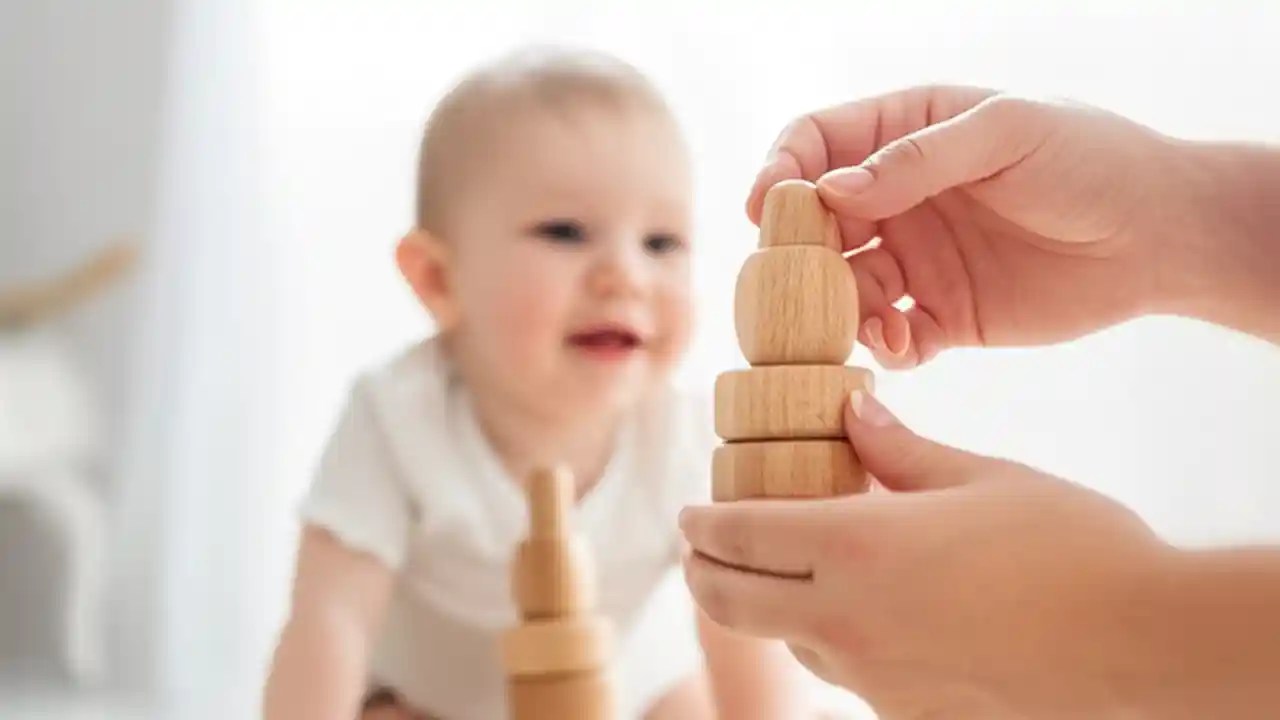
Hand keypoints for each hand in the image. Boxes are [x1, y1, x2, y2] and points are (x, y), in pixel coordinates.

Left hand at [679, 391, 1177, 717]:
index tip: (690, 514)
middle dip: (704, 573)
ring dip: (771, 608)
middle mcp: (847, 621)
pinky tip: (872, 613)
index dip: (702, 524)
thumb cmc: (1069, 545)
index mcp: (854, 549)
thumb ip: (900, 450)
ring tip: (790, 573)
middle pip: (733, 603)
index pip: (739, 536)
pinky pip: (849, 673)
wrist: (1144, 643)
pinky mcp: (908, 715)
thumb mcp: (980, 478)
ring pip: (789, 641)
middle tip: (703, 550)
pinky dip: (836, 640)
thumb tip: (852, 410)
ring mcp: (875, 679)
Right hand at [748, 85, 1203, 367]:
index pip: (817, 144)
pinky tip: (899, 346)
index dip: (782, 170)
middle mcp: (899, 199)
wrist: (1161, 235)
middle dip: (796, 253)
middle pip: (815, 224)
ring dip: (833, 309)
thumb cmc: (1090, 159)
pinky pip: (888, 338)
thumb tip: (831, 190)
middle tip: (796, 281)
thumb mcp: (1007, 133)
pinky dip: (880, 348)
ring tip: (859, 322)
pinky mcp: (942, 317)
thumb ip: (917, 159)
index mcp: (906, 136)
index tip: (766, 205)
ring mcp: (916, 261)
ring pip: (841, 289)